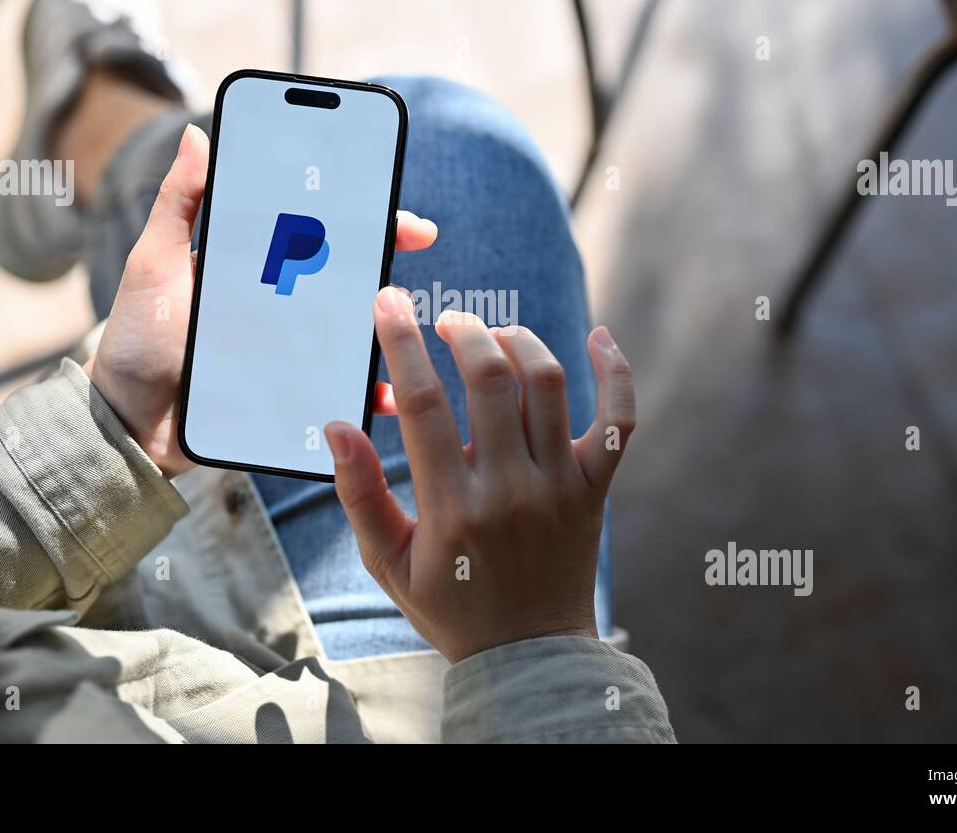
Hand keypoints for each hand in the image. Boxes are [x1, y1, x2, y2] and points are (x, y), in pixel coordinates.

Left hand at [85, 123, 437, 475]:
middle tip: (414, 237)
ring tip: (403, 315)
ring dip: (387, 321)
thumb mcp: (154, 263)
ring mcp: (290, 348)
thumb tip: (196, 133)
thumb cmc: (137, 338)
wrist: (127, 420)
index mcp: (252, 264)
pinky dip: (368, 391)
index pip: (312, 228)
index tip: (386, 197)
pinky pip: (339, 390)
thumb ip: (177, 203)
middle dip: (384, 252)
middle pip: (344, 272)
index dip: (352, 209)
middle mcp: (279, 302)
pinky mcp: (293, 393)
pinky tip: (387, 392)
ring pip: (352, 330)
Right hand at [324, 289, 635, 662]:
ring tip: (494, 335)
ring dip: (519, 341)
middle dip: (462, 331)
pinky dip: (615, 372)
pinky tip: (599, 338)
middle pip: (490, 378)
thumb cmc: (450, 605)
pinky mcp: (595, 487)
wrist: (530, 654)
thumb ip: (359, 494)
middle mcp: (510, 488)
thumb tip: (337, 426)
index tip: (389, 303)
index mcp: (453, 506)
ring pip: (548, 384)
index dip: (402, 342)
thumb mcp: (388, 562)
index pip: (424, 403)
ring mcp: (560, 485)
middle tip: (445, 320)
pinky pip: (619, 419)